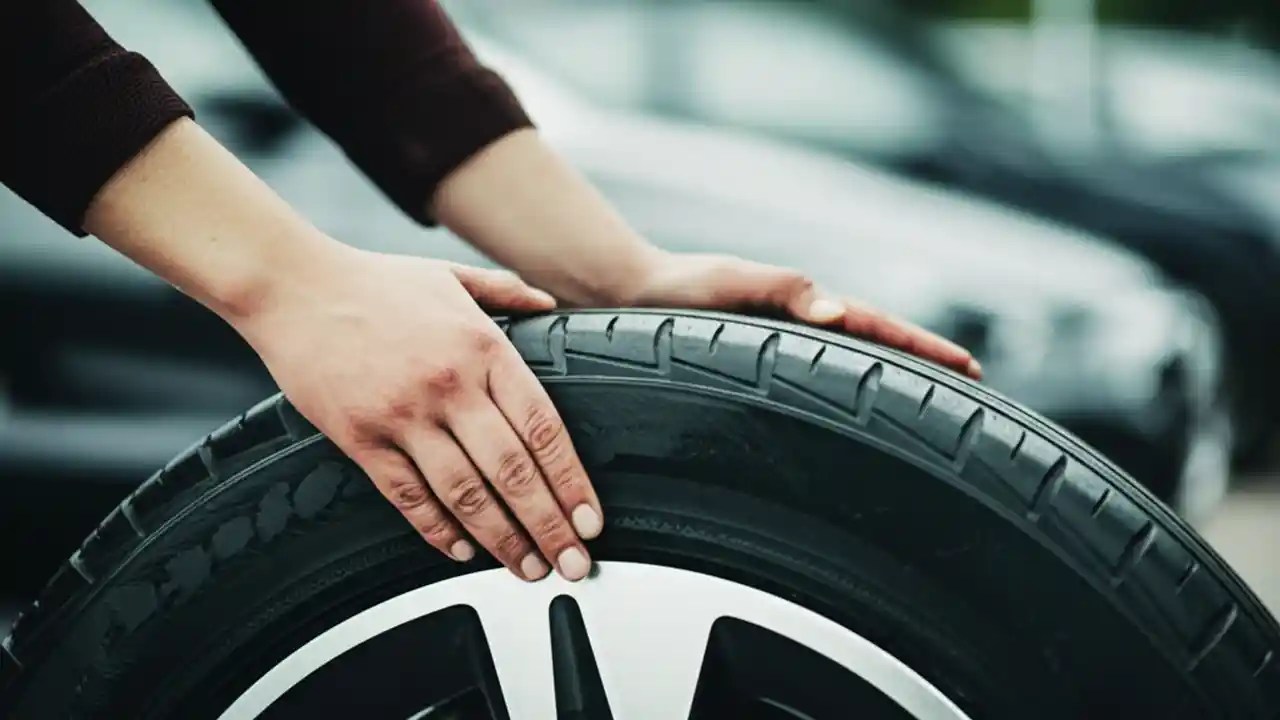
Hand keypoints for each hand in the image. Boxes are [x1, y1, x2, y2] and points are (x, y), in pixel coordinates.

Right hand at [235, 245, 603, 581]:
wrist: (292, 286)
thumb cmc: (374, 281)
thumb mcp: (451, 277)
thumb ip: (507, 293)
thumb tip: (551, 305)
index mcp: (482, 347)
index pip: (543, 428)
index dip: (571, 482)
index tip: (590, 519)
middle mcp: (449, 385)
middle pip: (512, 471)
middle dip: (549, 527)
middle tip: (573, 564)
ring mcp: (403, 415)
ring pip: (464, 494)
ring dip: (502, 540)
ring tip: (527, 569)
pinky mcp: (360, 438)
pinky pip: (407, 497)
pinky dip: (438, 530)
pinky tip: (462, 552)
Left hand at [629, 251, 981, 378]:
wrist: (626, 297)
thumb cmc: (675, 291)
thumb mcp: (730, 282)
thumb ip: (781, 289)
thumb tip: (835, 311)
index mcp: (803, 306)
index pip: (877, 327)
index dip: (922, 349)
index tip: (968, 368)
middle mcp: (800, 328)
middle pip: (877, 346)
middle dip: (923, 366)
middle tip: (972, 390)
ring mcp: (783, 347)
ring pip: (851, 366)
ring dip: (893, 381)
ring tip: (930, 408)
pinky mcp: (759, 366)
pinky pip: (817, 382)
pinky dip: (849, 394)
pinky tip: (857, 420)